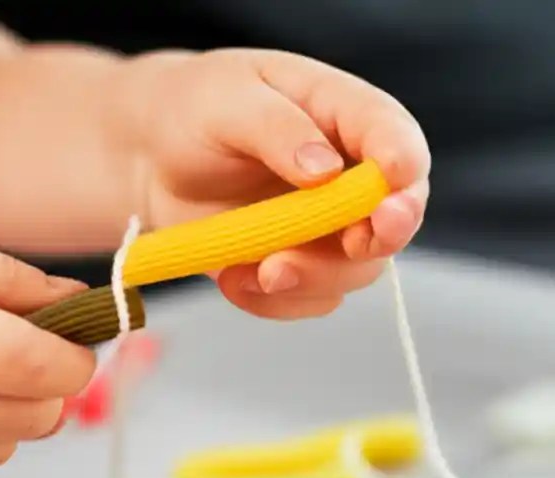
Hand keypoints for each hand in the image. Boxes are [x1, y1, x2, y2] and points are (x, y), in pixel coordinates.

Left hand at [117, 48, 430, 318]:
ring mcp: (328, 226)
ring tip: (257, 270)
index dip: (403, 166)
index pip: (395, 139)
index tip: (391, 192)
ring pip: (355, 270)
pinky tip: (233, 279)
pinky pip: (309, 298)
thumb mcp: (229, 100)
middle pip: (393, 218)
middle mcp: (351, 174)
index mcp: (346, 114)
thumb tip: (325, 170)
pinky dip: (275, 300)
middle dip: (377, 238)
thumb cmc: (196, 107)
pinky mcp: (299, 264)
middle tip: (352, 245)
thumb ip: (278, 129)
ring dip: (313, 278)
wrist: (150, 154)